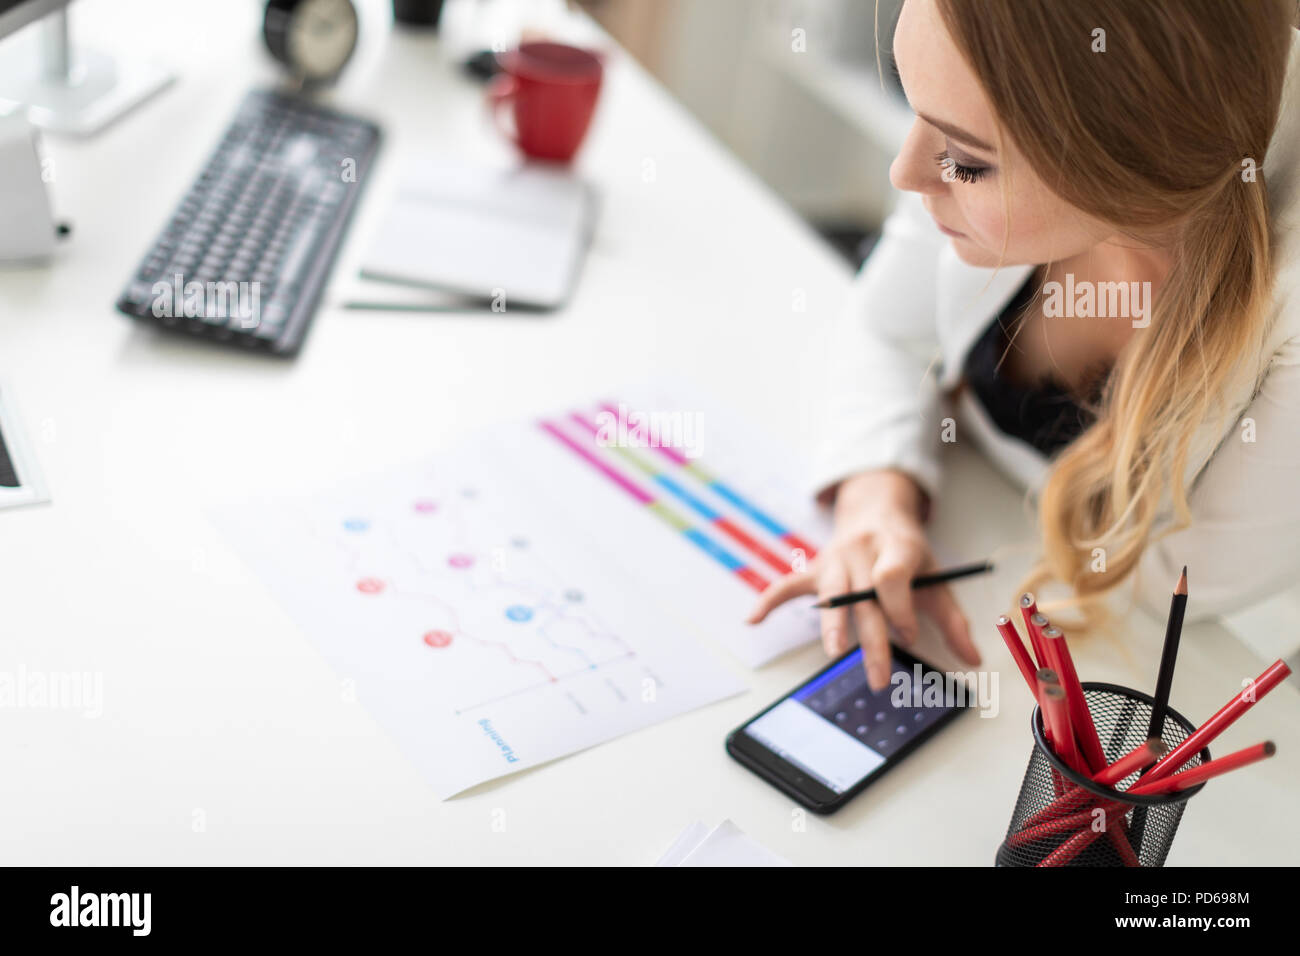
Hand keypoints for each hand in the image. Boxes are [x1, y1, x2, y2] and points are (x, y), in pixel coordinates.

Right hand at [747, 469, 979, 689]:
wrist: (877, 511)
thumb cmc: (909, 553)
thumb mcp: (938, 577)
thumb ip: (953, 620)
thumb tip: (975, 660)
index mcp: (897, 547)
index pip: (892, 577)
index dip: (900, 608)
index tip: (908, 636)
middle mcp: (863, 551)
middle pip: (864, 597)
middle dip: (871, 639)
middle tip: (878, 678)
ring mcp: (836, 559)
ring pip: (831, 595)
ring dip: (832, 625)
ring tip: (834, 653)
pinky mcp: (816, 568)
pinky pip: (788, 584)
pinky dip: (769, 601)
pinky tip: (752, 620)